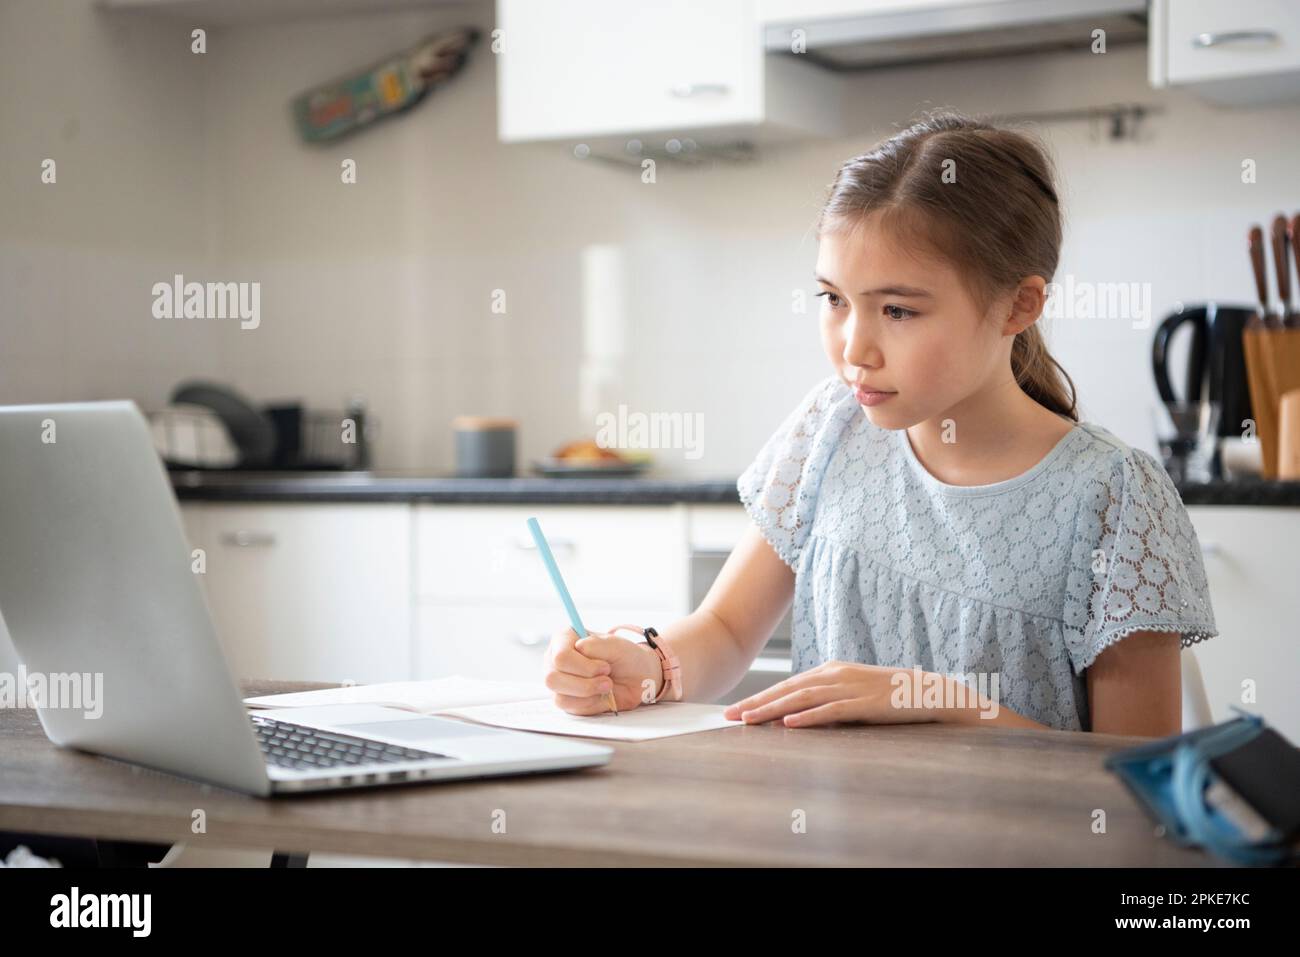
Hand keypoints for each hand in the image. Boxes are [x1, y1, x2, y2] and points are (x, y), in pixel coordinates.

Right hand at [543, 626, 661, 714]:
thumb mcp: (616, 644)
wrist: (636, 677)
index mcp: (563, 639)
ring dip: (588, 694)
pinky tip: (600, 695)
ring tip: (606, 686)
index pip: (560, 657)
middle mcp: (554, 660)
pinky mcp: (565, 699)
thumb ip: (596, 644)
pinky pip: (569, 708)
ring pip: (560, 697)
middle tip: (607, 680)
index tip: (606, 667)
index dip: (584, 667)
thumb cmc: (624, 657)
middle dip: (586, 684)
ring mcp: (558, 681)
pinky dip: (589, 704)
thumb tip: (578, 648)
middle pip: (553, 679)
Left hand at [722, 661, 941, 727]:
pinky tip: (789, 725)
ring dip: (773, 710)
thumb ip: (826, 701)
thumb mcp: (853, 693)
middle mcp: (835, 675)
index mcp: (830, 671)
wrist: (928, 692)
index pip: (787, 686)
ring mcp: (849, 687)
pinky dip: (808, 717)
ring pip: (802, 699)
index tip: (736, 710)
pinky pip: (831, 711)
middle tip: (729, 716)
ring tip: (748, 721)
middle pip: (788, 690)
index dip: (760, 697)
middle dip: (756, 703)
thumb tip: (796, 718)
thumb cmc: (889, 697)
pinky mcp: (864, 703)